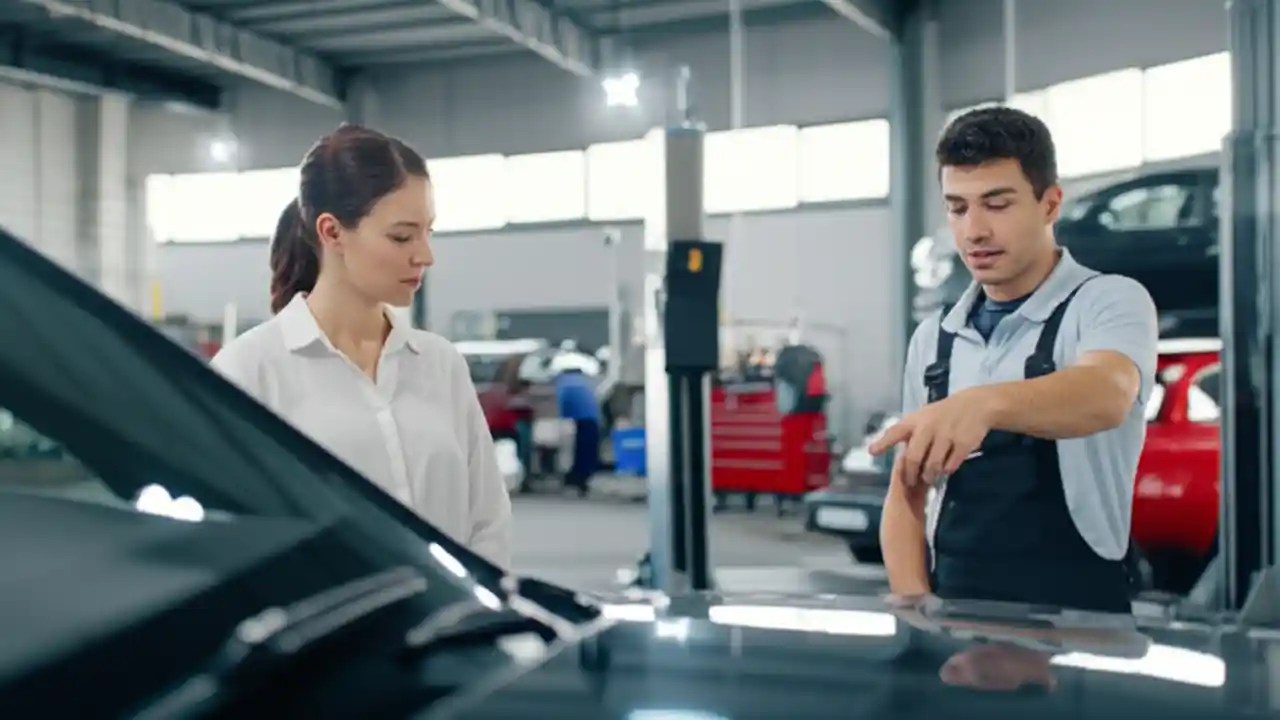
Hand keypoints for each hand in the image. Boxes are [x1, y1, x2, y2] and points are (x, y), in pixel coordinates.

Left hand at [869, 388, 995, 486]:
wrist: (975, 406)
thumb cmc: (942, 414)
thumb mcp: (923, 417)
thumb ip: (910, 433)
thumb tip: (895, 454)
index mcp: (915, 420)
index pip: (895, 431)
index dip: (883, 442)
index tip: (872, 451)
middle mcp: (928, 427)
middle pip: (913, 458)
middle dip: (910, 474)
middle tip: (910, 482)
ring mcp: (946, 436)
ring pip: (932, 466)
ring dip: (929, 475)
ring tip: (929, 477)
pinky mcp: (963, 444)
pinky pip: (950, 466)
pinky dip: (946, 470)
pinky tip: (946, 468)